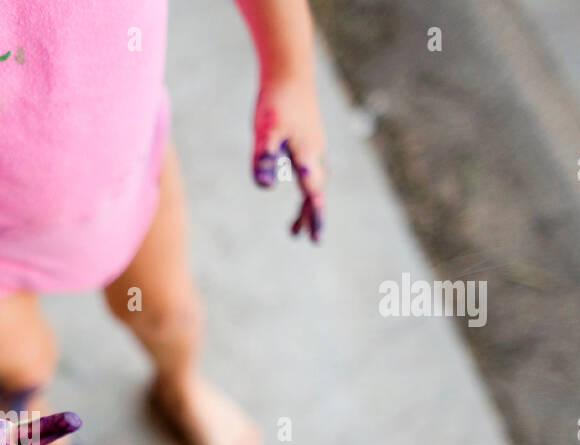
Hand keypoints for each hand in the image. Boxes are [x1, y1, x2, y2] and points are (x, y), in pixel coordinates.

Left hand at [251, 74, 325, 240]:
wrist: (289, 70)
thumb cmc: (276, 101)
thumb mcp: (264, 133)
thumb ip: (264, 159)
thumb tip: (267, 187)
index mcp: (306, 157)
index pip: (312, 195)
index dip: (313, 217)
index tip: (314, 240)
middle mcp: (313, 153)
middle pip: (313, 192)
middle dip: (307, 215)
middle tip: (299, 237)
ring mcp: (311, 144)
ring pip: (311, 180)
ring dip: (305, 202)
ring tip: (293, 225)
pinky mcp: (306, 136)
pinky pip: (306, 168)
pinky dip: (303, 183)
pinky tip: (291, 183)